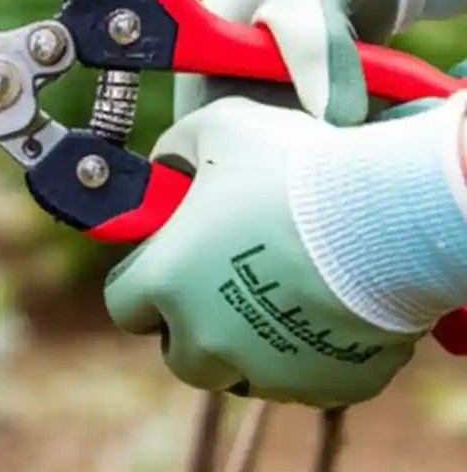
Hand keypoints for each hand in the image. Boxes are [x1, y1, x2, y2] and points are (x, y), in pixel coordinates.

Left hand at [104, 91, 466, 407]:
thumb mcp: (220, 128)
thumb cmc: (294, 168)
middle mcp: (205, 339)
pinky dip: (312, 356)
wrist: (388, 217)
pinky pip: (308, 381)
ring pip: (243, 374)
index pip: (124, 304)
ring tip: (280, 302)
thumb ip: (180, 147)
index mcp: (166, 283)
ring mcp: (266, 370)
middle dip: (196, 329)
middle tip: (227, 290)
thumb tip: (169, 162)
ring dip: (250, 348)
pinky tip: (330, 315)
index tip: (169, 266)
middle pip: (183, 354)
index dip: (143, 284)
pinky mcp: (325, 386)